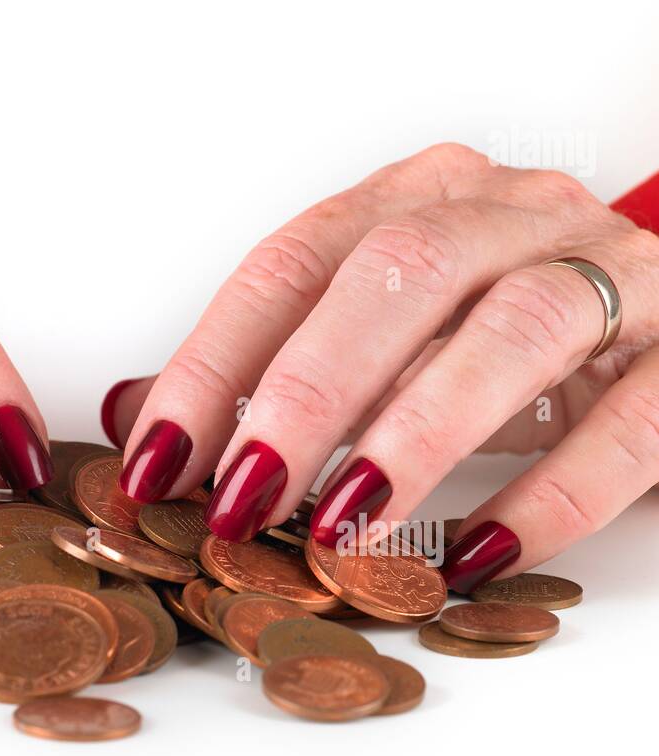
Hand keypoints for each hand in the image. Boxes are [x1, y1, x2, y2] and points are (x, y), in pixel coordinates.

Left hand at [104, 142, 658, 590]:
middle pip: (398, 274)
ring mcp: (620, 274)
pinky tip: (477, 558)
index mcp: (426, 197)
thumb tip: (145, 421)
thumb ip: (285, 366)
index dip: (215, 359)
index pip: (296, 259)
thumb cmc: (518, 335)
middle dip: (307, 390)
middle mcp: (519, 215)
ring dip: (417, 433)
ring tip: (347, 528)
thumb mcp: (396, 337)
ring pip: (518, 325)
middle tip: (243, 496)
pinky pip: (631, 421)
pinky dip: (550, 497)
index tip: (159, 459)